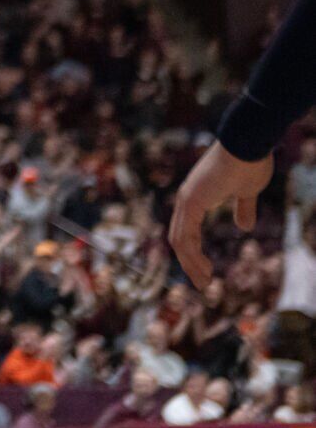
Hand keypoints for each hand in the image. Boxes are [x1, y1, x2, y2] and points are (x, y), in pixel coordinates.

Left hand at [170, 140, 272, 287]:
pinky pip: (185, 235)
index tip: (205, 271)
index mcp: (196, 197)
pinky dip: (191, 254)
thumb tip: (244, 226)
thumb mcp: (247, 192)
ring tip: (204, 282)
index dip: (193, 252)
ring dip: (190, 264)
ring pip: (179, 241)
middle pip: (179, 239)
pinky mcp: (192, 201)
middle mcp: (186, 199)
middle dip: (189, 264)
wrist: (247, 143)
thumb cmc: (249, 163)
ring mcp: (186, 199)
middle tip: (202, 284)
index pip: (186, 231)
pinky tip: (203, 268)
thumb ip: (243, 208)